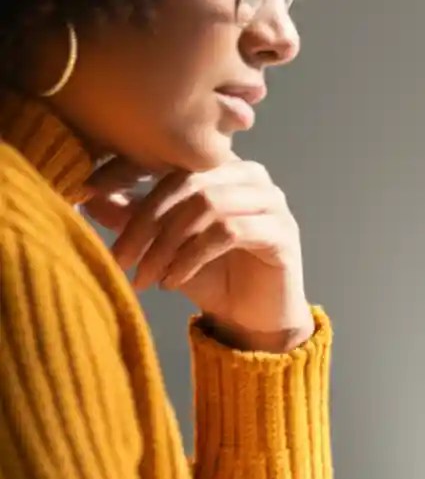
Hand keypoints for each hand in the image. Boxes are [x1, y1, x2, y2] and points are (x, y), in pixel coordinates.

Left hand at [84, 156, 313, 352]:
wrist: (254, 320)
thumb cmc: (212, 277)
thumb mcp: (164, 244)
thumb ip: (134, 216)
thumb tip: (88, 194)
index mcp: (223, 166)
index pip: (171, 157)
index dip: (128, 171)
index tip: (88, 191)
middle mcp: (251, 176)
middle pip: (187, 181)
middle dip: (146, 221)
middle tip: (120, 257)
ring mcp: (271, 202)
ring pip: (207, 205)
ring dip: (167, 243)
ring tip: (146, 275)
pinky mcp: (282, 232)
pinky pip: (228, 233)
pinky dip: (192, 257)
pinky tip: (173, 281)